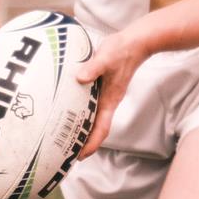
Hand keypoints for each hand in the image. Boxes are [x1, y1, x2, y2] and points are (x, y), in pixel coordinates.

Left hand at [71, 26, 155, 158]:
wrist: (135, 42)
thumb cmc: (122, 50)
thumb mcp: (106, 58)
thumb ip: (93, 68)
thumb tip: (80, 78)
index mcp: (110, 100)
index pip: (102, 129)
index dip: (92, 144)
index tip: (80, 156)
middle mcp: (108, 101)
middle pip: (95, 129)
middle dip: (83, 142)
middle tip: (64, 152)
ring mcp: (105, 95)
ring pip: (93, 118)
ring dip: (81, 129)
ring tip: (63, 137)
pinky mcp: (102, 87)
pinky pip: (90, 106)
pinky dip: (80, 113)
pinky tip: (68, 110)